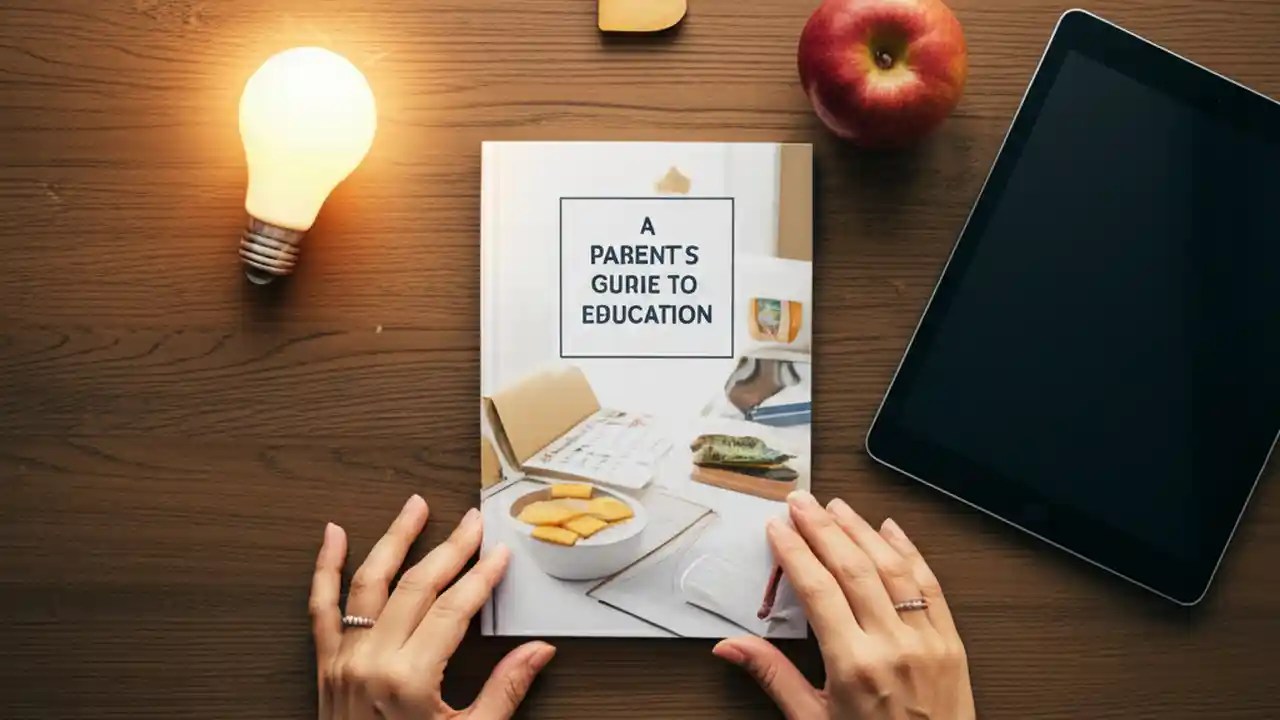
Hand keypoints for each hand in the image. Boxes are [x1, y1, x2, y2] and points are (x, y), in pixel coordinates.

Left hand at [310, 495, 555, 718]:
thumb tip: (539, 651)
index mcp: (409, 680)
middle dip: (450, 548)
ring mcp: (344, 660)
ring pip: (368, 582)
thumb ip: (504, 691)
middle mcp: (372, 662)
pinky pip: (320, 607)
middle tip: (473, 521)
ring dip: (394, 539)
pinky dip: (324, 568)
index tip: (500, 555)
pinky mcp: (325, 666)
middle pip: (417, 585)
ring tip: (415, 507)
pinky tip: (332, 535)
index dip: (481, 578)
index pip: (453, 609)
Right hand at [714, 491, 973, 719]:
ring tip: (836, 507)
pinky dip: (909, 552)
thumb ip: (772, 675)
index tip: (778, 528)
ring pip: (891, 568)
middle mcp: (893, 646)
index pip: (818, 589)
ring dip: (861, 530)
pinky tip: (890, 530)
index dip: (795, 552)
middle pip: (852, 568)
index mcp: (854, 666)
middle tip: (800, 502)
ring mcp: (927, 641)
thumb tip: (729, 646)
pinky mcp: (951, 643)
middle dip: (822, 528)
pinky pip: (930, 585)